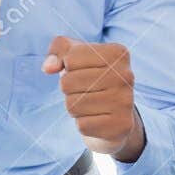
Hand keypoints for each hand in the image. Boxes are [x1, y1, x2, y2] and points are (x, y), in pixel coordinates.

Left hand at [43, 36, 144, 161]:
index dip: (68, 67)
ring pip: (73, 105)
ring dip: (74, 107)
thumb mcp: (75, 55)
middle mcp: (126, 75)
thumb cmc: (91, 79)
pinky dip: (84, 124)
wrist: (114, 116)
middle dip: (69, 89)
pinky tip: (98, 119)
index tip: (85, 71)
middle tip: (85, 91)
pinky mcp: (121, 125)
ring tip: (90, 105)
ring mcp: (126, 101)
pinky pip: (82, 125)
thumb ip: (59, 49)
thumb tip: (48, 68)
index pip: (70, 58)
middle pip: (68, 82)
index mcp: (117, 53)